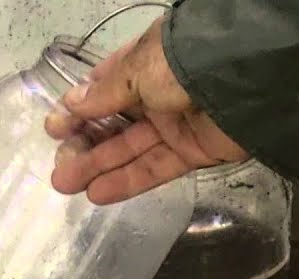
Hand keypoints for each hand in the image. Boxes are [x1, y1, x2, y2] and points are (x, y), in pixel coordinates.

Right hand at [45, 17, 248, 203]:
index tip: (54, 130)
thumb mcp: (137, 68)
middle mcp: (156, 94)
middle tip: (58, 167)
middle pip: (112, 124)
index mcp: (143, 64)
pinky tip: (96, 194)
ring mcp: (174, 125)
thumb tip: (71, 105)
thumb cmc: (184, 65)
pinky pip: (153, 169)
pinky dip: (126, 182)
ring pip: (128, 150)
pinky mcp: (192, 153)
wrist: (245, 82)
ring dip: (96, 167)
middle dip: (83, 145)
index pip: (102, 90)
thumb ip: (104, 93)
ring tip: (64, 184)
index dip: (77, 111)